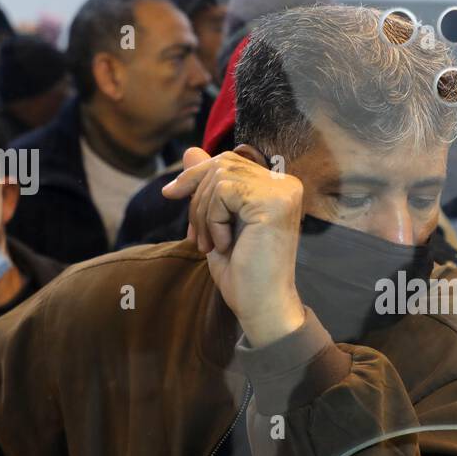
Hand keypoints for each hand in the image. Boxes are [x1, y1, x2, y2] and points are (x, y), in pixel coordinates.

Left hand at [163, 146, 306, 345]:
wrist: (261, 305)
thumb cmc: (243, 272)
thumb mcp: (217, 222)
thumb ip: (208, 186)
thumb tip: (189, 150)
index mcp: (277, 187)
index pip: (228, 161)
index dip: (195, 176)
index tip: (170, 195)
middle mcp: (285, 184)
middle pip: (221, 164)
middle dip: (196, 197)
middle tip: (198, 237)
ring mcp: (282, 191)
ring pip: (219, 177)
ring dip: (203, 214)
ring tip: (211, 245)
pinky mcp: (273, 201)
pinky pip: (223, 191)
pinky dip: (213, 219)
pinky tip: (224, 245)